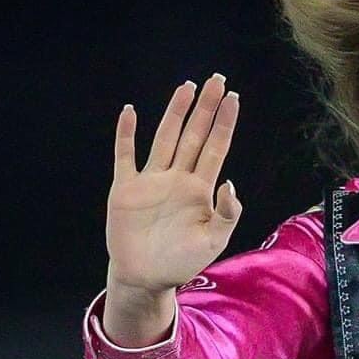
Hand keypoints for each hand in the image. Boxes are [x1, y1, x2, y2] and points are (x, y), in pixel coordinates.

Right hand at [106, 75, 242, 297]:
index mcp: (199, 190)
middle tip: (217, 80)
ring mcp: (151, 181)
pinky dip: (126, 135)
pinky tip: (130, 112)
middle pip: (193, 135)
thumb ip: (226, 214)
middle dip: (205, 108)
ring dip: (175, 112)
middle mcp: (177, 179)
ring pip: (165, 138)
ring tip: (187, 87)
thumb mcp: (213, 242)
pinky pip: (125, 156)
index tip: (233, 99)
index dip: (224, 124)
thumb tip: (230, 183)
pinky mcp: (126, 189)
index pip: (215, 149)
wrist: (145, 278)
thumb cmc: (181, 261)